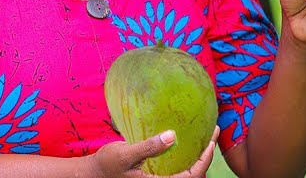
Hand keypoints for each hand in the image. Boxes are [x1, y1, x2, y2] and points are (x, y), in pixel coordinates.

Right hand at [89, 127, 219, 177]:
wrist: (93, 174)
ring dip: (198, 155)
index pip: (192, 176)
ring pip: (186, 171)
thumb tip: (172, 136)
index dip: (205, 159)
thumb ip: (148, 147)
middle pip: (193, 174)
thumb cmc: (107, 165)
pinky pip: (177, 166)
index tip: (211, 140)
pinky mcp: (155, 174)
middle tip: (213, 131)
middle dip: (206, 155)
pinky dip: (186, 154)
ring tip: (204, 134)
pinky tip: (186, 139)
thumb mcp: (125, 154)